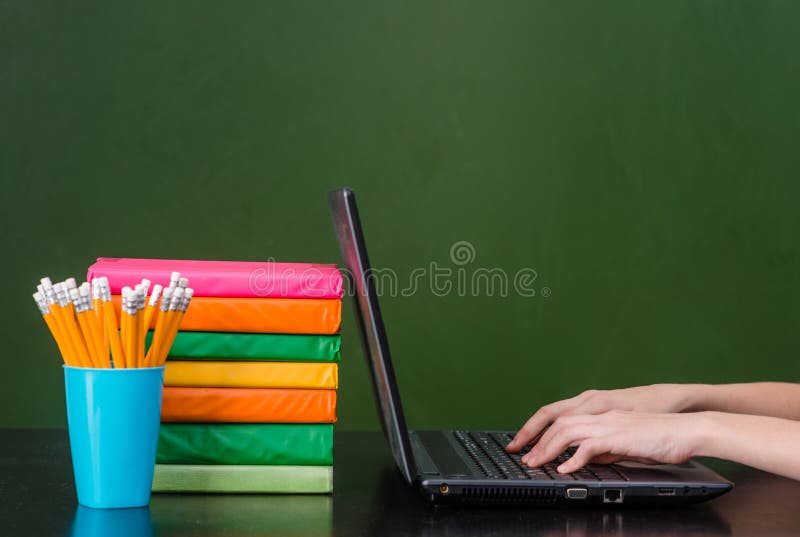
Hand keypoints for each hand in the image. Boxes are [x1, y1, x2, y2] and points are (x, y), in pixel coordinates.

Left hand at [520, 410, 700, 472]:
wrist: (687, 429)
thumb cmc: (661, 437)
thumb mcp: (624, 442)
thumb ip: (603, 448)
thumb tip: (584, 459)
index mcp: (600, 413)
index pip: (560, 416)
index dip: (539, 429)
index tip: (525, 445)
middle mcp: (600, 413)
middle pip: (557, 421)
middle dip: (535, 439)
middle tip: (522, 457)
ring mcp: (608, 422)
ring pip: (567, 430)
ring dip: (548, 449)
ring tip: (536, 465)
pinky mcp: (619, 435)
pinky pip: (589, 445)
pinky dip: (574, 458)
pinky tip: (565, 470)